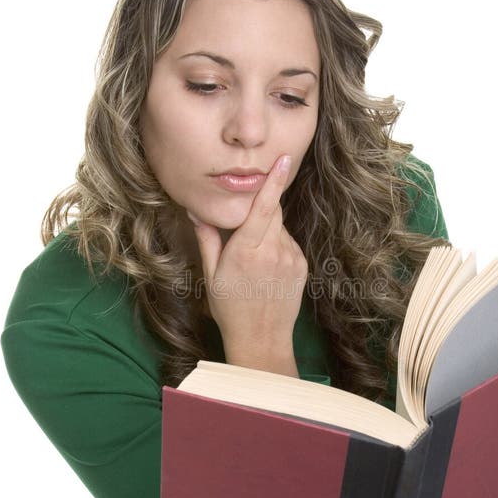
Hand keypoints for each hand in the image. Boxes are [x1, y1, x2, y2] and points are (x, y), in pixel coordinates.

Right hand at [188, 154, 307, 370]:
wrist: (262, 339)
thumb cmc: (230, 308)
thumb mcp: (211, 274)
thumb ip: (207, 239)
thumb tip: (196, 211)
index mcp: (248, 251)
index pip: (264, 207)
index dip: (274, 181)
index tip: (284, 159)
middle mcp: (274, 251)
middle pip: (273, 210)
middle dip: (260, 206)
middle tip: (244, 225)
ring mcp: (291, 258)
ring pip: (280, 227)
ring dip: (266, 231)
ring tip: (252, 260)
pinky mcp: (301, 264)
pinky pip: (287, 242)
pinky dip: (276, 245)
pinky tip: (265, 268)